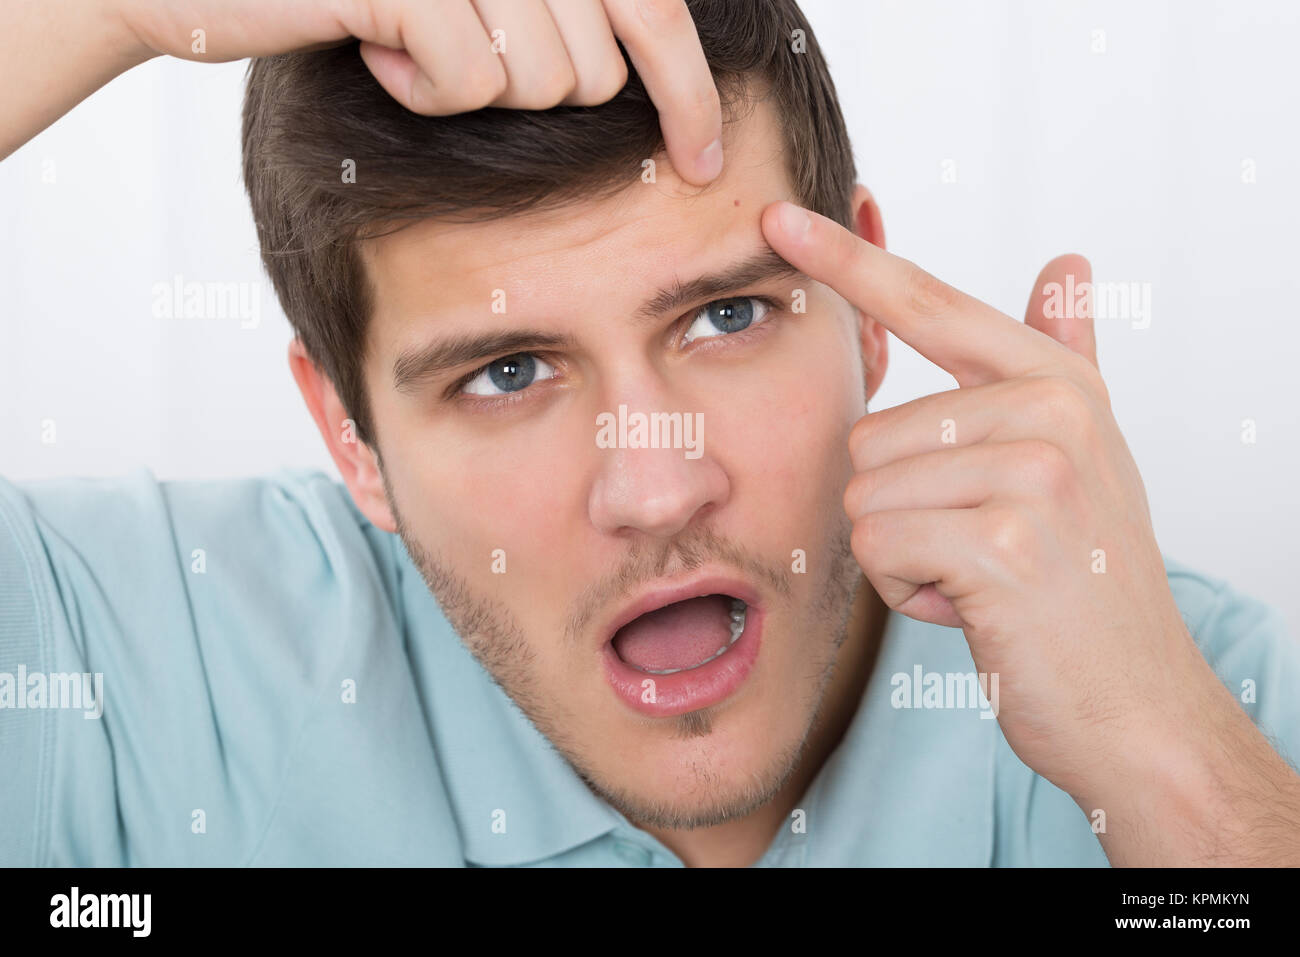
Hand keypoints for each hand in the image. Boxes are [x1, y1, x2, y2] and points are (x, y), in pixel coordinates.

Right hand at [113, 0, 722, 183]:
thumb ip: (559, 14)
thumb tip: (641, 81)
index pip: (659, 9)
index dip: (690, 92)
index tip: (705, 159)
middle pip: (596, 66)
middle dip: (538, 93)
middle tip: (458, 58)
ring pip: (540, 81)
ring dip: (471, 88)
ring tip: (408, 41)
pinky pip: (467, 79)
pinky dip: (421, 88)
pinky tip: (374, 47)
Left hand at [761, 200, 1299, 862]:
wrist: (1137, 704)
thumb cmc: (1089, 584)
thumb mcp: (1084, 458)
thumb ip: (1065, 358)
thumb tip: (1066, 261)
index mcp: (1056, 384)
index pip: (931, 306)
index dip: (848, 262)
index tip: (777, 217)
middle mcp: (1050, 412)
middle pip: (867, 438)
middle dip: (900, 513)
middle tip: (981, 551)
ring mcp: (1033, 473)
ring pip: (864, 498)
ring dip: (903, 558)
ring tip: (981, 580)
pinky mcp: (1003, 540)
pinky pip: (879, 549)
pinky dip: (909, 595)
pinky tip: (976, 611)